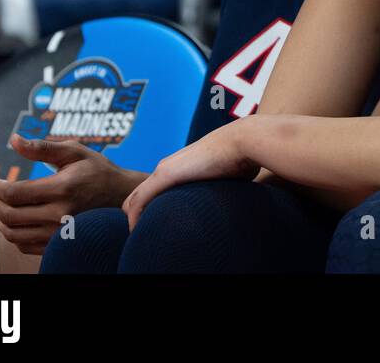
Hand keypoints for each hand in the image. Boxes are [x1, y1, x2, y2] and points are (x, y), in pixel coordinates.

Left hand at [0, 134, 145, 254]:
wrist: (122, 197)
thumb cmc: (97, 170)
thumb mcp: (74, 152)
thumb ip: (42, 148)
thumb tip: (13, 140)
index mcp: (63, 189)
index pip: (14, 193)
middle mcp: (60, 215)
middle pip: (8, 214)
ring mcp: (59, 233)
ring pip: (12, 233)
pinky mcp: (58, 244)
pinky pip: (23, 244)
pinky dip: (10, 232)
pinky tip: (10, 218)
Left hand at [122, 120, 257, 229]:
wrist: (244, 140)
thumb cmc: (244, 157)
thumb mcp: (230, 175)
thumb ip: (225, 186)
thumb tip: (236, 200)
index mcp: (183, 167)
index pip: (156, 190)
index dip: (153, 209)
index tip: (160, 226)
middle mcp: (170, 166)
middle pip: (139, 195)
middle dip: (139, 216)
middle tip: (147, 236)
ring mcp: (165, 170)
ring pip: (134, 199)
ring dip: (135, 219)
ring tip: (141, 238)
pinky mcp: (165, 174)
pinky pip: (139, 201)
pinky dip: (135, 218)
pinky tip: (137, 231)